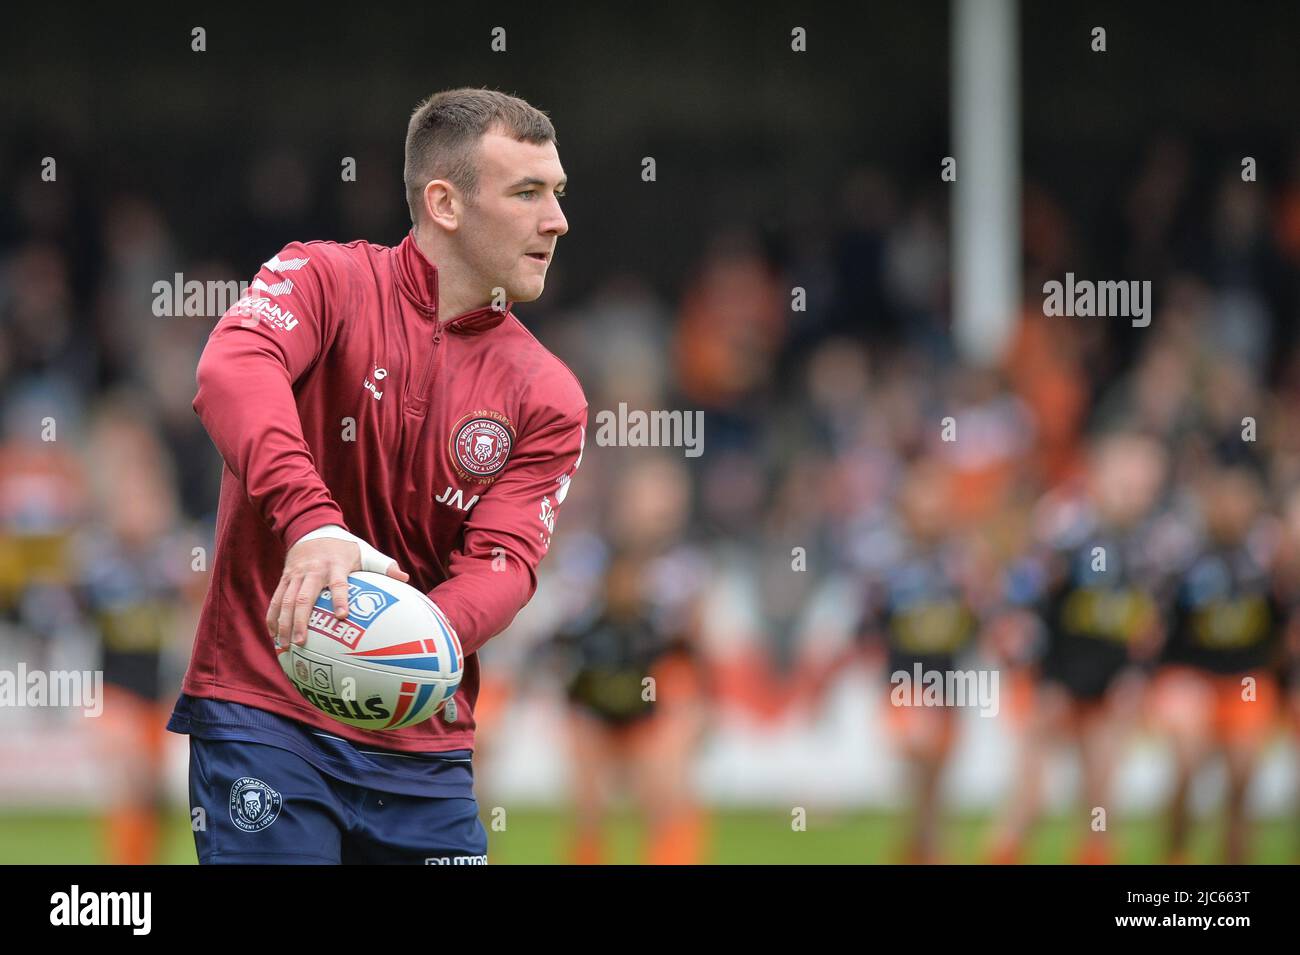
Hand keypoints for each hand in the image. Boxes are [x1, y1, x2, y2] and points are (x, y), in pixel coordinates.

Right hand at [267, 536, 408, 647]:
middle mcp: (313, 571)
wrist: (312, 529)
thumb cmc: (344, 548)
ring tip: (284, 645)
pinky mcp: (284, 579)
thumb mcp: (364, 552)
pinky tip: (273, 636)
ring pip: (285, 600)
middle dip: (301, 620)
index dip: (340, 598)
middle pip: (304, 597)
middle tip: (302, 642)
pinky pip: (275, 599)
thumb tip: (405, 578)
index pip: (338, 583)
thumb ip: (383, 566)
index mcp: (335, 565)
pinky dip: (272, 617)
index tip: (342, 616)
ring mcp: (296, 575)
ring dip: (283, 623)